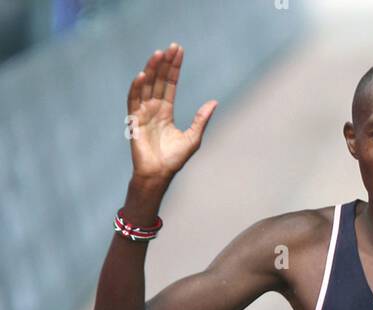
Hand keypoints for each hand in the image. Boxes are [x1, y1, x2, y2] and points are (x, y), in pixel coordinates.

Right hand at [126, 43, 217, 183]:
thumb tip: (214, 102)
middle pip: (158, 80)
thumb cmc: (174, 160)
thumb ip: (201, 119)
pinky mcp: (134, 120)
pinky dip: (137, 88)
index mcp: (166, 111)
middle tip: (171, 47)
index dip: (174, 68)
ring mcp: (143, 112)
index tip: (179, 51)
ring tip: (158, 54)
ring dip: (151, 69)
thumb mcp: (193, 138)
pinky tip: (143, 75)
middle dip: (164, 63)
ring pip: (146, 85)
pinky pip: (133, 100)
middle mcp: (153, 108)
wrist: (158, 174)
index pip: (170, 84)